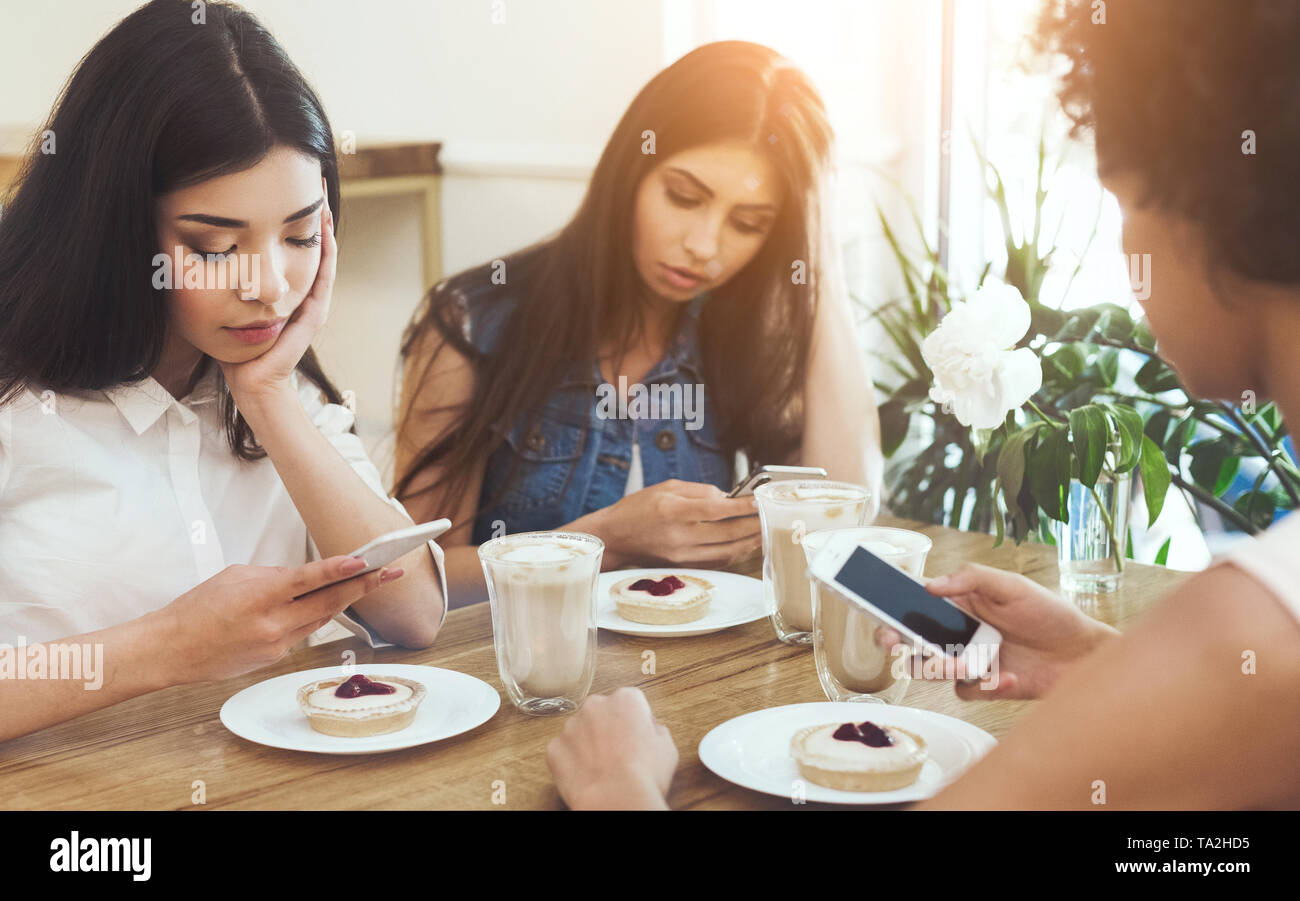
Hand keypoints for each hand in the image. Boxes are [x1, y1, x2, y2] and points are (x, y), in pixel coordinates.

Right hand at [154, 555, 403, 683]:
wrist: (172, 650)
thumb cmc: (197, 609)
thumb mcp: (235, 577)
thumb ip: (274, 575)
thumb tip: (304, 577)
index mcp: (259, 596)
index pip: (308, 580)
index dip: (339, 570)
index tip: (365, 560)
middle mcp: (272, 623)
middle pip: (329, 603)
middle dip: (364, 586)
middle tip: (390, 572)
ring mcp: (276, 644)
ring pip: (321, 618)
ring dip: (343, 600)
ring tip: (368, 582)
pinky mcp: (275, 658)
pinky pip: (302, 632)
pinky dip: (312, 616)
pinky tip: (317, 605)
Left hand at [219, 183, 335, 407]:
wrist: (250, 381)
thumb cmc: (235, 347)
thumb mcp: (225, 302)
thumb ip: (220, 279)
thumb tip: (185, 243)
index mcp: (284, 288)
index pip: (292, 245)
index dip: (292, 216)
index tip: (286, 185)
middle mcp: (303, 291)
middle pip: (312, 244)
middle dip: (313, 213)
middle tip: (313, 178)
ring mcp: (312, 302)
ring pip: (323, 254)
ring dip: (324, 225)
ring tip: (322, 196)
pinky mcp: (314, 314)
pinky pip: (324, 275)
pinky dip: (325, 251)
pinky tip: (322, 228)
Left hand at [546, 687, 677, 809]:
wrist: (616, 799)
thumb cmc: (645, 775)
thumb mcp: (667, 748)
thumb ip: (656, 729)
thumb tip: (649, 730)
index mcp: (626, 699)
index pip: (631, 702)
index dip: (636, 722)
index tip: (638, 739)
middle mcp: (595, 705)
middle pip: (602, 712)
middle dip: (608, 728)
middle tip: (619, 754)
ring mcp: (571, 725)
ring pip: (580, 730)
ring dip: (589, 744)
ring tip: (603, 768)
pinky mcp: (554, 747)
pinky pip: (564, 751)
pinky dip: (572, 761)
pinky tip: (587, 775)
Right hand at [586, 479, 759, 567]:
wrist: (615, 537)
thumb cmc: (638, 508)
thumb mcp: (666, 486)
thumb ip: (699, 490)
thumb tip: (727, 497)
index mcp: (674, 510)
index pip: (716, 509)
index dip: (742, 506)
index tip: (758, 501)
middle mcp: (679, 535)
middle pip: (727, 533)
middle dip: (753, 525)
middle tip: (770, 516)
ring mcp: (681, 554)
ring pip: (726, 551)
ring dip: (749, 543)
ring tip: (764, 532)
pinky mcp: (683, 566)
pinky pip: (716, 561)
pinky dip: (734, 554)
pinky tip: (745, 545)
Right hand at [877, 562, 1116, 699]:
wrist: (1084, 654)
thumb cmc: (1050, 614)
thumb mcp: (1012, 586)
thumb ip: (971, 579)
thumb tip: (930, 585)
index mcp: (961, 605)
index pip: (916, 606)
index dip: (893, 610)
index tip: (880, 614)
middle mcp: (960, 634)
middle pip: (913, 642)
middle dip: (898, 643)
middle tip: (895, 643)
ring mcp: (971, 662)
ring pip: (933, 670)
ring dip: (939, 667)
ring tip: (958, 664)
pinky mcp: (986, 687)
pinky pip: (968, 691)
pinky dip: (984, 687)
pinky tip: (1008, 677)